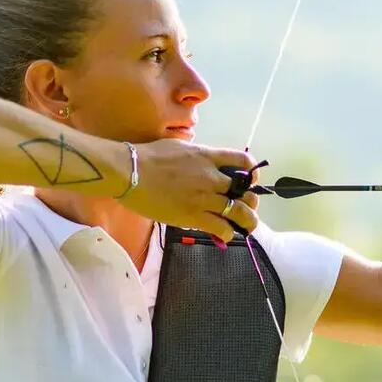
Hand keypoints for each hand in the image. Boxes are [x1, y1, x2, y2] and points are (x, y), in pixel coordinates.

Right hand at [119, 139, 261, 240]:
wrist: (131, 172)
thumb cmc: (148, 157)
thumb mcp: (179, 147)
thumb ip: (195, 155)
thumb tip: (201, 160)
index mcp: (208, 156)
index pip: (243, 161)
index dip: (251, 173)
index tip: (248, 181)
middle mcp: (211, 177)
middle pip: (245, 190)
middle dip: (250, 201)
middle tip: (247, 208)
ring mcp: (204, 197)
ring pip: (239, 212)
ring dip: (247, 221)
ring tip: (246, 227)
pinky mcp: (193, 216)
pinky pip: (221, 227)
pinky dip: (227, 232)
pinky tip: (224, 234)